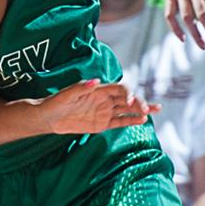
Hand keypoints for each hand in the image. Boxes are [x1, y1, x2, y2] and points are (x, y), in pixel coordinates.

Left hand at [40, 79, 158, 134]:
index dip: (127, 93)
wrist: (49, 118)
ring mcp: (104, 111)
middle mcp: (105, 99)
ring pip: (127, 110)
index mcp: (98, 89)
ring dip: (140, 110)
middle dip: (138, 102)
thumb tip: (95, 81)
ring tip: (155, 110)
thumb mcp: (67, 95)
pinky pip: (119, 122)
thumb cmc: (56, 102)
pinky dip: (131, 121)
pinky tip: (142, 121)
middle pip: (126, 99)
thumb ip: (81, 88)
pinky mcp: (102, 124)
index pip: (119, 88)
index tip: (129, 101)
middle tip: (148, 109)